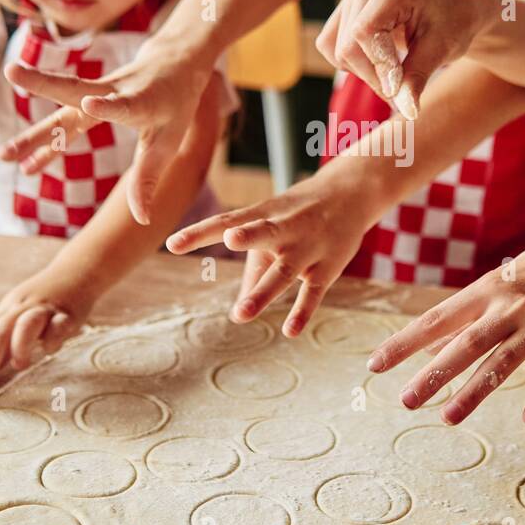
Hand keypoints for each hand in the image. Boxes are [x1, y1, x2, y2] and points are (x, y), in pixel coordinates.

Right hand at [0, 50, 211, 225]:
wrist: (172, 64)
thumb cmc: (174, 104)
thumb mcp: (169, 142)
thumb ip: (148, 178)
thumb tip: (142, 220)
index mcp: (142, 101)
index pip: (123, 105)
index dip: (108, 106)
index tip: (90, 103)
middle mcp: (114, 92)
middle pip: (75, 90)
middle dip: (43, 83)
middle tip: (11, 71)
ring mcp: (97, 92)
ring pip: (62, 110)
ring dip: (35, 131)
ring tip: (4, 155)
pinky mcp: (88, 97)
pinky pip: (65, 121)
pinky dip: (49, 142)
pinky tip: (28, 164)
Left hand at [0, 267, 96, 391]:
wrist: (78, 271)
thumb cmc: (46, 298)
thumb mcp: (21, 314)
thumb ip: (5, 341)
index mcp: (8, 308)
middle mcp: (22, 307)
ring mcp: (45, 309)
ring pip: (25, 325)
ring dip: (18, 347)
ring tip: (19, 365)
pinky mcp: (68, 313)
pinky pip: (58, 326)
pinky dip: (53, 339)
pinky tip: (49, 350)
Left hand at [167, 172, 381, 336]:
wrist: (352, 193)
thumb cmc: (301, 214)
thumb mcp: (273, 229)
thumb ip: (255, 268)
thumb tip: (237, 309)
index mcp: (262, 214)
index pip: (227, 222)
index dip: (200, 233)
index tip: (172, 244)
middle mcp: (284, 228)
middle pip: (263, 232)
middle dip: (247, 237)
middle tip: (229, 241)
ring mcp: (307, 248)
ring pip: (285, 270)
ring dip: (264, 291)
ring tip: (241, 314)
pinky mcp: (328, 267)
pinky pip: (314, 291)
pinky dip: (302, 311)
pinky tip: (289, 331)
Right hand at [315, 0, 494, 119]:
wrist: (453, 12)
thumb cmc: (452, 26)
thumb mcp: (440, 52)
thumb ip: (417, 79)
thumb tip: (407, 112)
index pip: (364, 32)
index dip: (377, 67)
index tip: (398, 91)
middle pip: (347, 45)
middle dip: (373, 76)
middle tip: (402, 90)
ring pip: (336, 48)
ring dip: (362, 71)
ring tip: (394, 73)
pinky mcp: (345, 8)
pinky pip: (330, 45)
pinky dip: (351, 63)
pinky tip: (379, 62)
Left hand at [364, 229, 524, 426]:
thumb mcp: (497, 284)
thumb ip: (468, 316)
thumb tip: (432, 347)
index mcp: (484, 292)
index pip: (436, 320)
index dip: (404, 343)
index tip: (376, 365)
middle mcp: (507, 309)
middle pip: (464, 345)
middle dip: (433, 374)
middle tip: (406, 400)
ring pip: (501, 363)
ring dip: (474, 392)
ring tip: (448, 417)